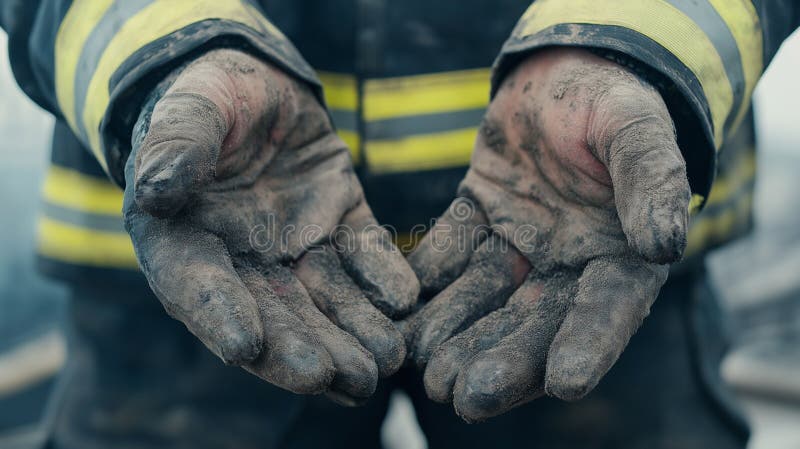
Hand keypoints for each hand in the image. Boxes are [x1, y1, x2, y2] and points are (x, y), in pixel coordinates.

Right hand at [123, 49, 417, 404]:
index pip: (198, 286)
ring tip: (380, 364)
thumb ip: (176, 146)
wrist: (263, 83)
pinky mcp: (341, 225)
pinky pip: (365, 255)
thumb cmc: (211, 93)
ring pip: (324, 298)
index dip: (219, 316)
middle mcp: (243, 258)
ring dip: (351, 333)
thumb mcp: (192, 107)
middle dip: (299, 348)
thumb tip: (157, 190)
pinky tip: (404, 302)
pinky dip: (384, 279)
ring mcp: (297, 246)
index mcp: (187, 238)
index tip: (245, 347)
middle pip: (270, 313)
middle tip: (329, 376)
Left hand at [405, 48, 689, 420]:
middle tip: (466, 397)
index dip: (588, 344)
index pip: (605, 308)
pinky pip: (447, 253)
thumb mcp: (636, 130)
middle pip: (534, 320)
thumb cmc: (608, 98)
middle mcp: (565, 260)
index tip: (567, 383)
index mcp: (616, 251)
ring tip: (425, 372)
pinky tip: (399, 312)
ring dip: (455, 334)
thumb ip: (652, 181)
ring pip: (484, 297)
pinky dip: (424, 281)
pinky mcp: (476, 220)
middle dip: (503, 361)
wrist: (559, 69)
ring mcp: (517, 243)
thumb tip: (664, 244)